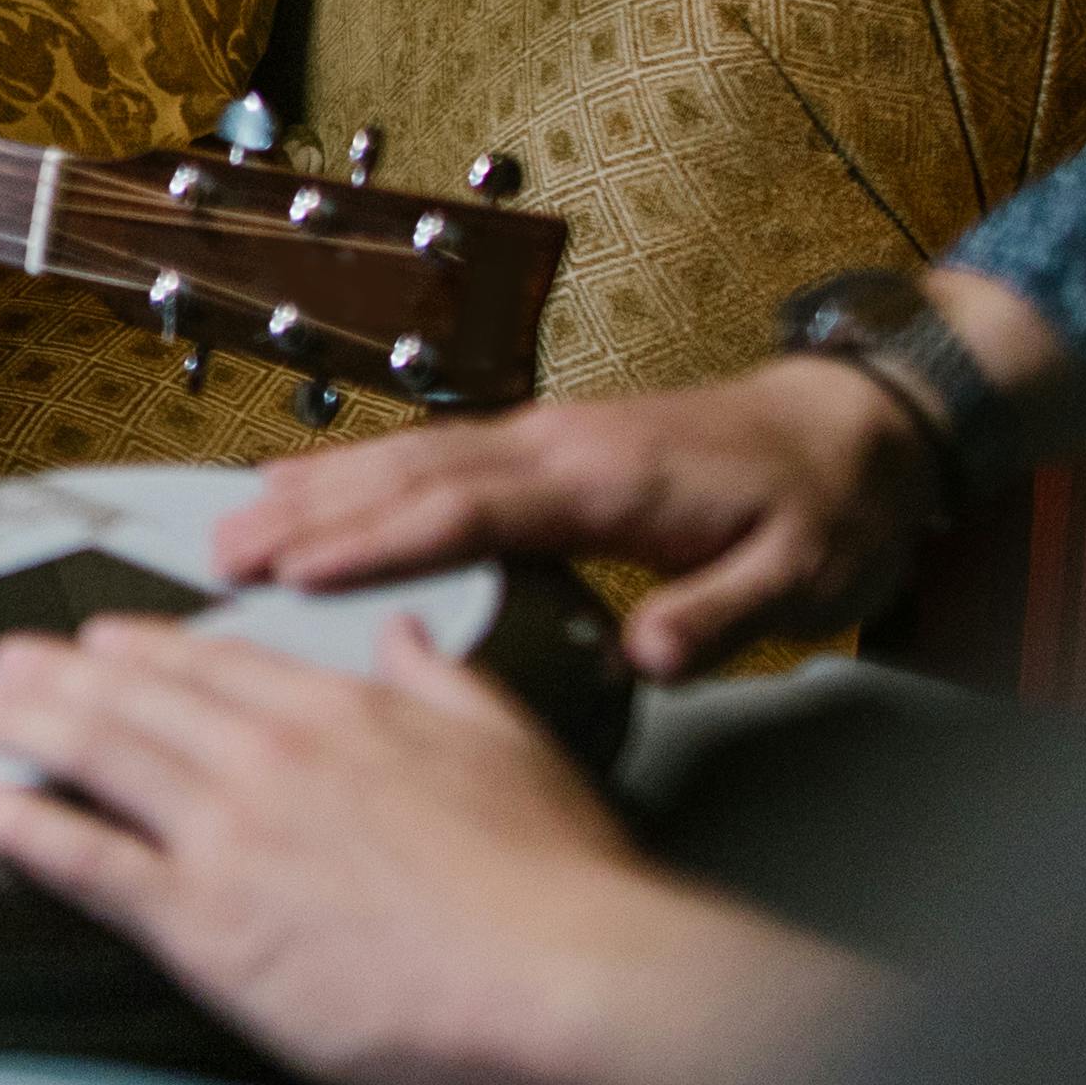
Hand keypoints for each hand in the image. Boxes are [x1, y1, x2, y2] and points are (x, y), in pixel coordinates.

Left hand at [0, 614, 864, 1084]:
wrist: (575, 981)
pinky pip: (88, 861)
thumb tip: (409, 637)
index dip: (149, 648)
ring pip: (99, 756)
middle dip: (62, 672)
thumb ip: (446, 685)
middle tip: (7, 660)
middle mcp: (271, 757)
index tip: (105, 638)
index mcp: (345, 712)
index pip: (220, 663)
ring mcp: (229, 835)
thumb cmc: (563, 887)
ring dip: (27, 724)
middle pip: (138, 697)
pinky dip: (22, 824)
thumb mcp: (513, 747)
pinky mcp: (206, 922)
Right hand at [212, 346, 972, 679]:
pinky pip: (435, 452)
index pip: (468, 509)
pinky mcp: (548, 443)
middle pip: (411, 472)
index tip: (298, 569)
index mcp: (606, 479)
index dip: (378, 540)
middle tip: (221, 551)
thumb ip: (719, 615)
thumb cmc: (831, 510)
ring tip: (237, 520)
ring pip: (412, 454)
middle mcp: (559, 443)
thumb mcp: (804, 578)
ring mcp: (548, 434)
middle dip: (311, 510)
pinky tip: (319, 489)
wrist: (864, 430)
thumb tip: (644, 654)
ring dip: (321, 486)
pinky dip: (364, 470)